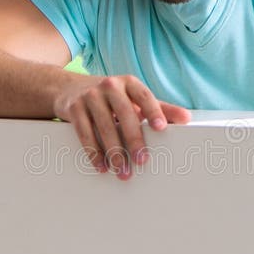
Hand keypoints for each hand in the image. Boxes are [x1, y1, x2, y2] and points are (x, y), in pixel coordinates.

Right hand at [54, 73, 190, 178]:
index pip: (145, 96)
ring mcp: (90, 96)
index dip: (153, 111)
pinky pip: (84, 133)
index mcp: (129, 83)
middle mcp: (110, 86)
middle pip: (125, 114)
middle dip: (134, 139)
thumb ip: (159, 108)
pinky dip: (93, 152)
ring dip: (114, 152)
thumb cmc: (110, 96)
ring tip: (122, 170)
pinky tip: (101, 166)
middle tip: (141, 161)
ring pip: (104, 126)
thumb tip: (186, 119)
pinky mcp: (74, 108)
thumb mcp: (133, 98)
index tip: (161, 128)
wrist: (68, 87)